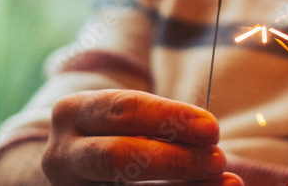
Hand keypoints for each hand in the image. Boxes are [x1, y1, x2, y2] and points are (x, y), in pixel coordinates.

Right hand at [41, 89, 241, 185]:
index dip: (170, 118)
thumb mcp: (126, 116)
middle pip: (118, 156)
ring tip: (225, 182)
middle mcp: (62, 154)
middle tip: (217, 158)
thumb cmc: (115, 129)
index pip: (124, 109)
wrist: (76, 161)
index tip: (211, 127)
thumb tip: (209, 134)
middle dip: (173, 159)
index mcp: (73, 112)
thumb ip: (161, 122)